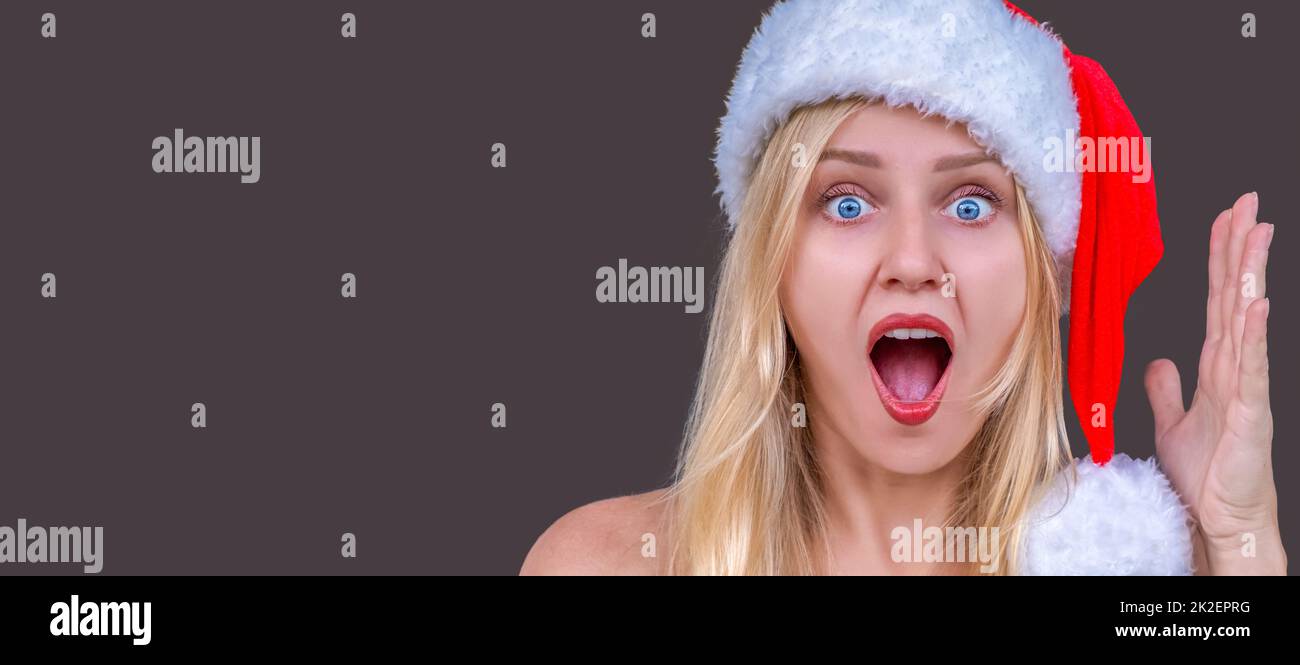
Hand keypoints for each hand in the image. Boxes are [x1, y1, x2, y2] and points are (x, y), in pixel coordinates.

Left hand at [1143, 191, 1284, 574]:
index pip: (1219, 299)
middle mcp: (1236, 367)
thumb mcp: (1174, 423)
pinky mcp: (1249, 412)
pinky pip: (1249, 365)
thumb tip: (1160, 362)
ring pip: (1246, 319)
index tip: (1227, 218)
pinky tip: (1255, 302)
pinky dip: (1252, 333)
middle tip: (1248, 202)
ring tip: (1257, 233)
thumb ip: (1168, 390)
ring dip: (1251, 275)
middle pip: (1236, 295)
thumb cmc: (1208, 474)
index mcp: (1218, 365)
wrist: (1224, 517)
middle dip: (1241, 248)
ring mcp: (1246, 386)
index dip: (1222, 258)